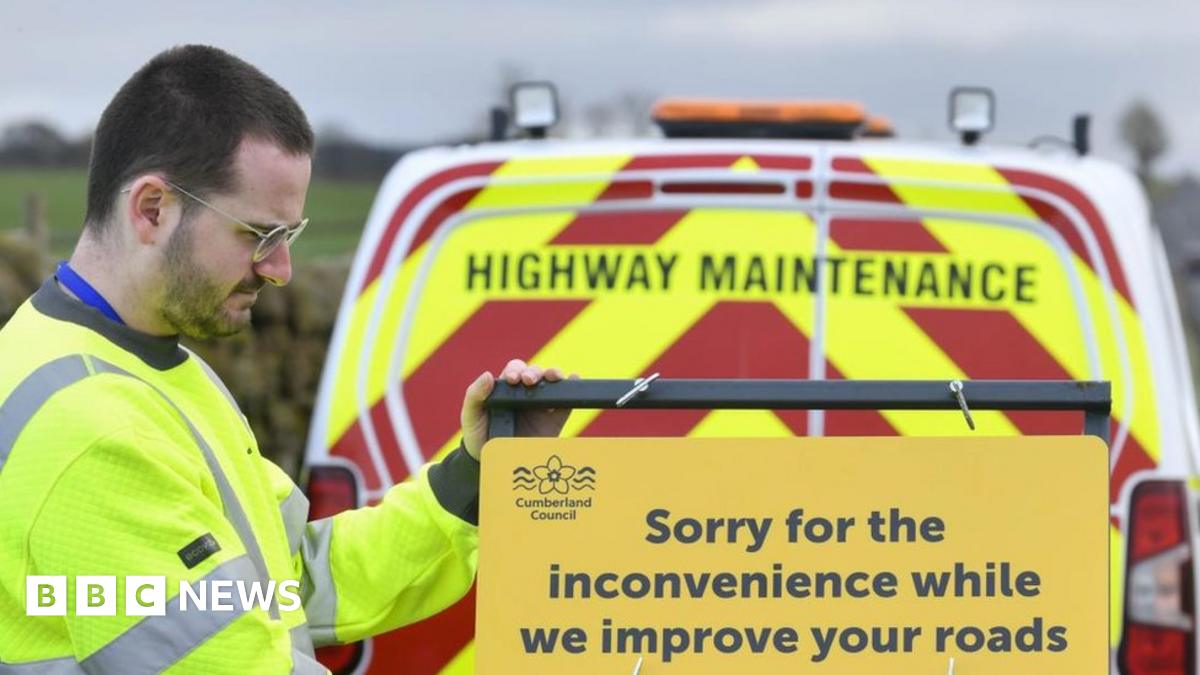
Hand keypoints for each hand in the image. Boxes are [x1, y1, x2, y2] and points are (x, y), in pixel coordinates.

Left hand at [461, 358, 575, 459]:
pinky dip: (572, 390)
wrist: (492, 464)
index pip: (516, 370)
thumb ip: (474, 395)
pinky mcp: (554, 420)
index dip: (516, 370)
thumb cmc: (478, 436)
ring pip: (552, 383)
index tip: (513, 380)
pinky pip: (566, 404)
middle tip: (529, 381)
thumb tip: (488, 375)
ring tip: (554, 377)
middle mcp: (526, 394)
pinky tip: (574, 380)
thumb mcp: (470, 415)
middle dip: (535, 371)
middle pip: (536, 373)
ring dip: (554, 374)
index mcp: (507, 389)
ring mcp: (541, 406)